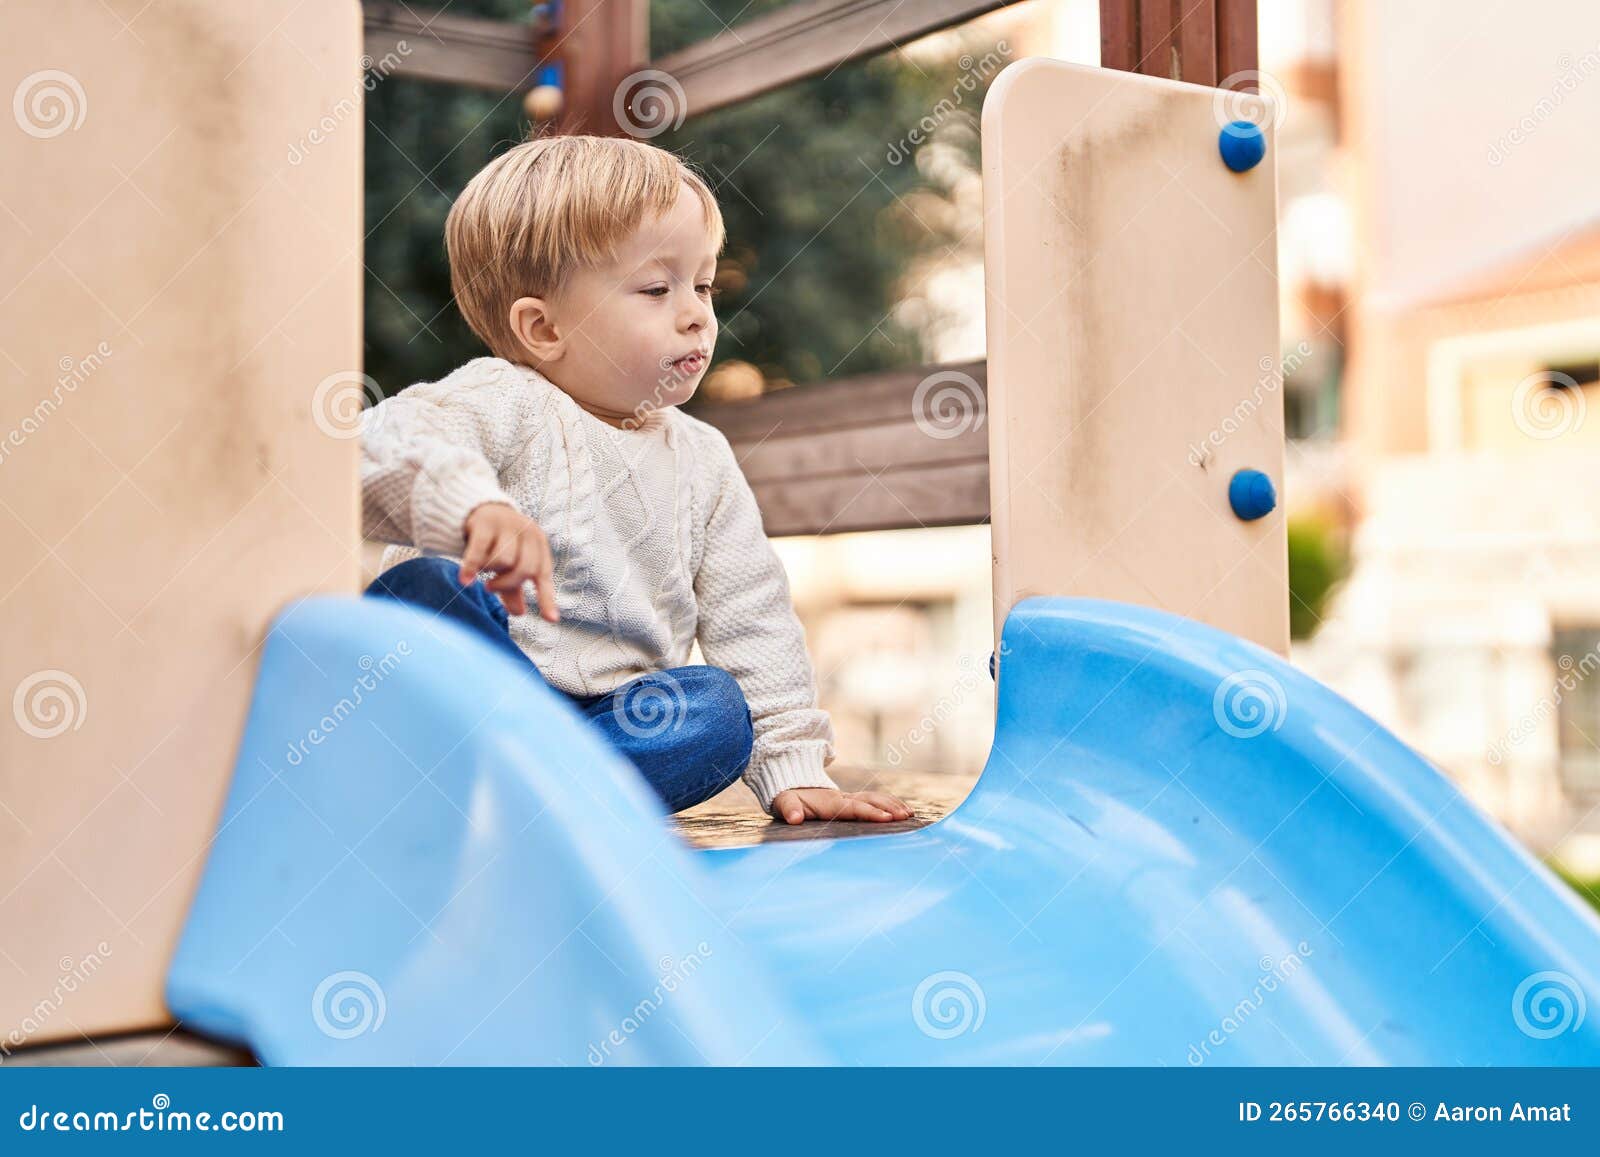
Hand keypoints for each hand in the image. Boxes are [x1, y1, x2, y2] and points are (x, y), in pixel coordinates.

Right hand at [460, 502, 558, 621]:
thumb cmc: (499, 540)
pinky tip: (465, 581)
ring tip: (482, 568)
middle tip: (491, 587)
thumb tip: (519, 612)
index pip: (543, 574)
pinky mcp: (485, 523)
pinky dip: (472, 568)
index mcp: (538, 544)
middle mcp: (527, 533)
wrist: (479, 506)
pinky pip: (479, 552)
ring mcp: (507, 526)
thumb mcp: (509, 563)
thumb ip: (513, 587)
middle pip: (524, 570)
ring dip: (489, 571)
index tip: (551, 619)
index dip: (547, 598)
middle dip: (507, 584)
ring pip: (502, 561)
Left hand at [770, 787, 912, 825]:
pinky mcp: (851, 802)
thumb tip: (794, 818)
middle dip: (889, 808)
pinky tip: (902, 811)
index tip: (887, 818)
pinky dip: (890, 804)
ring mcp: (849, 799)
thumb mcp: (783, 802)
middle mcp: (843, 799)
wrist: (791, 785)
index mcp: (830, 803)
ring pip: (875, 799)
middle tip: (906, 816)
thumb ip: (789, 809)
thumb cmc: (788, 799)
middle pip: (870, 801)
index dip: (870, 813)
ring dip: (893, 805)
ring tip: (910, 814)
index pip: (855, 808)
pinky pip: (874, 801)